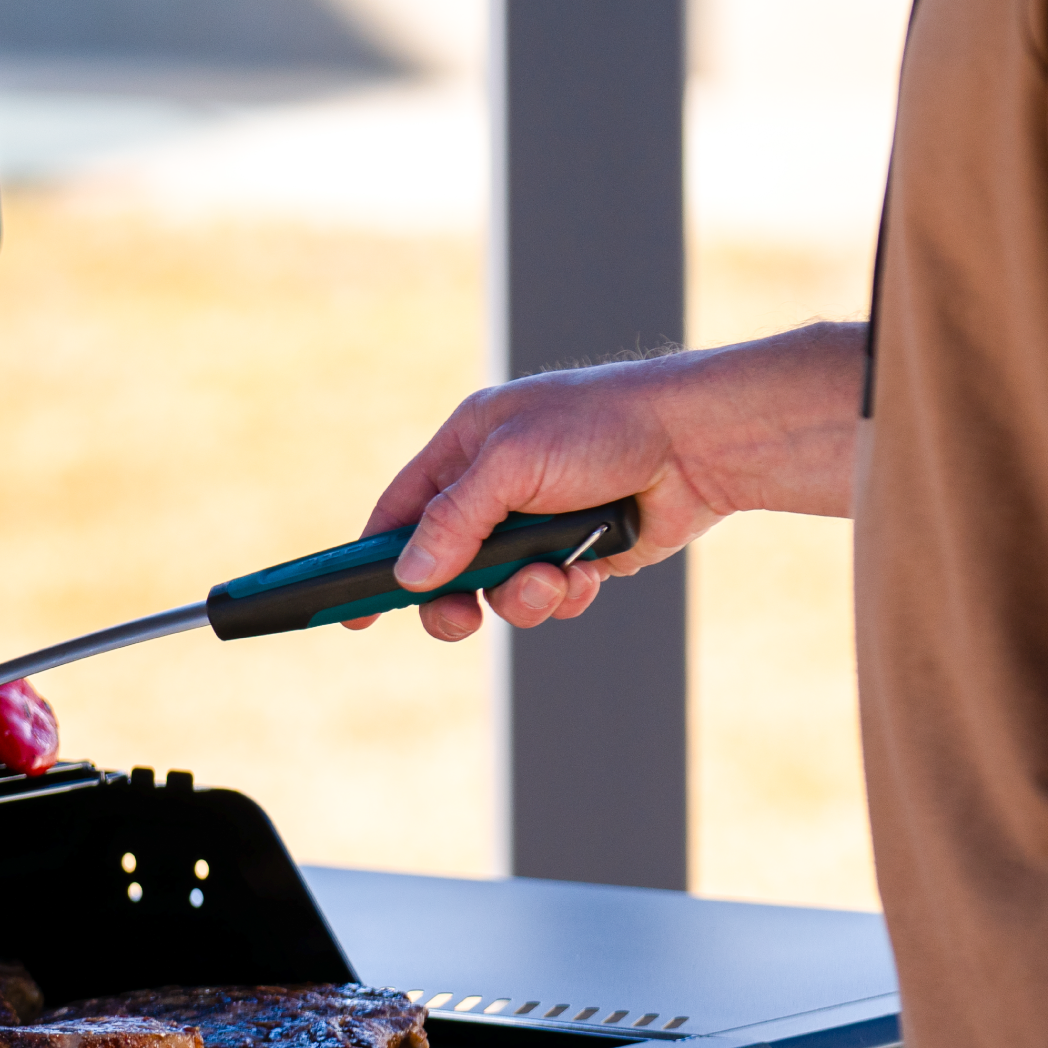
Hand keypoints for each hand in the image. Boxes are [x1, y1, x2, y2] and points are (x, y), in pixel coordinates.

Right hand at [351, 323, 865, 640]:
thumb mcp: (511, 464)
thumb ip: (454, 520)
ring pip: (498, 590)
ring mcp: (537, 524)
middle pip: (442, 566)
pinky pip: (549, 595)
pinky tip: (589, 570)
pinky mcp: (578, 554)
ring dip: (522, 596)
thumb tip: (408, 576)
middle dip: (452, 599)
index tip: (349, 610)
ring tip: (553, 578)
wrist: (699, 444)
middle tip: (462, 620)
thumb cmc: (604, 427)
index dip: (371, 560)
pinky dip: (566, 593)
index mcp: (466, 447)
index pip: (399, 511)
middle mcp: (496, 487)